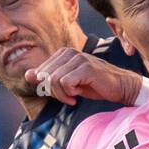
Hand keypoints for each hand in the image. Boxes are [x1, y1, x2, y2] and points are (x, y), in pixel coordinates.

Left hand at [24, 47, 142, 105]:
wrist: (120, 87)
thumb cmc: (95, 85)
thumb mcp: (67, 82)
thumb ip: (47, 78)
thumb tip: (27, 75)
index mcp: (64, 53)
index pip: (41, 72)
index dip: (48, 87)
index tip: (62, 92)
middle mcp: (70, 52)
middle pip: (46, 76)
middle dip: (54, 92)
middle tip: (68, 96)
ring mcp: (78, 58)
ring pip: (54, 80)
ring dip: (62, 94)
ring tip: (74, 96)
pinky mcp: (86, 67)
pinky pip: (65, 83)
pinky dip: (69, 94)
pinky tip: (78, 95)